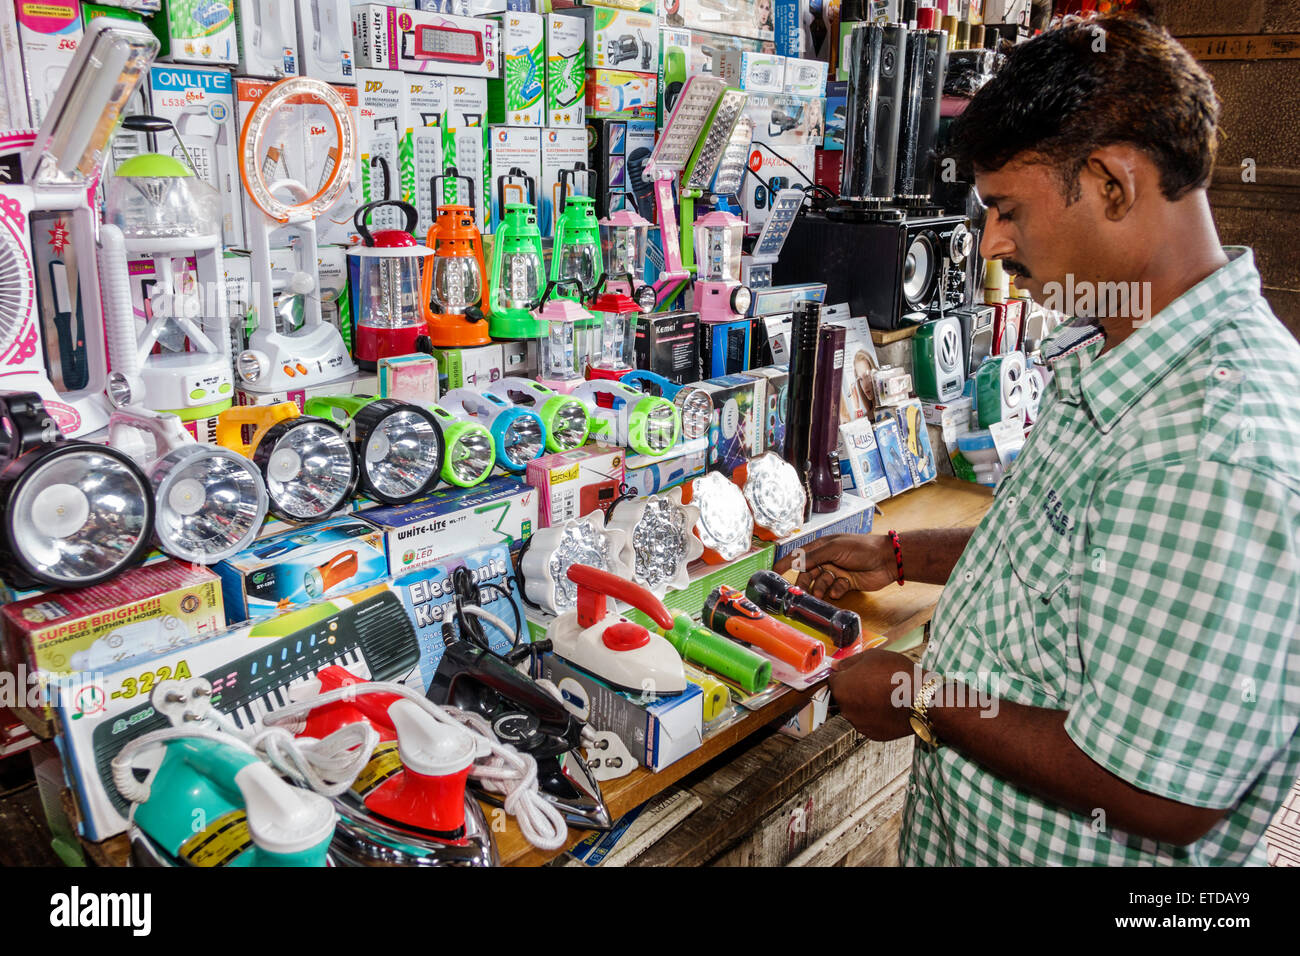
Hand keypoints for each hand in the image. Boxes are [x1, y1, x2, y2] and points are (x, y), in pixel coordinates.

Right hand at [772, 533, 895, 597]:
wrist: (887, 560)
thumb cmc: (861, 548)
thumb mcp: (835, 548)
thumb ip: (814, 556)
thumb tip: (795, 562)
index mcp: (821, 546)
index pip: (798, 555)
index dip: (785, 563)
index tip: (773, 572)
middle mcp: (826, 559)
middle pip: (808, 574)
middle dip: (804, 583)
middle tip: (801, 594)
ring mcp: (836, 571)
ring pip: (820, 583)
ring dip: (820, 588)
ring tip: (822, 593)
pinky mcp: (846, 583)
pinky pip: (834, 589)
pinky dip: (836, 590)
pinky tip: (842, 588)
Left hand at [828, 649, 924, 740]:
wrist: (921, 699)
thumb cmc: (897, 674)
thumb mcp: (871, 656)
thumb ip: (849, 662)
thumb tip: (835, 666)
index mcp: (841, 688)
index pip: (833, 679)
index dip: (845, 674)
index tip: (858, 672)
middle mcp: (845, 709)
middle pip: (843, 696)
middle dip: (853, 689)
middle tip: (873, 682)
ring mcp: (858, 723)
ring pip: (855, 710)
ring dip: (863, 703)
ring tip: (883, 695)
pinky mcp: (871, 734)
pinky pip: (868, 722)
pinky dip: (874, 716)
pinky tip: (887, 707)